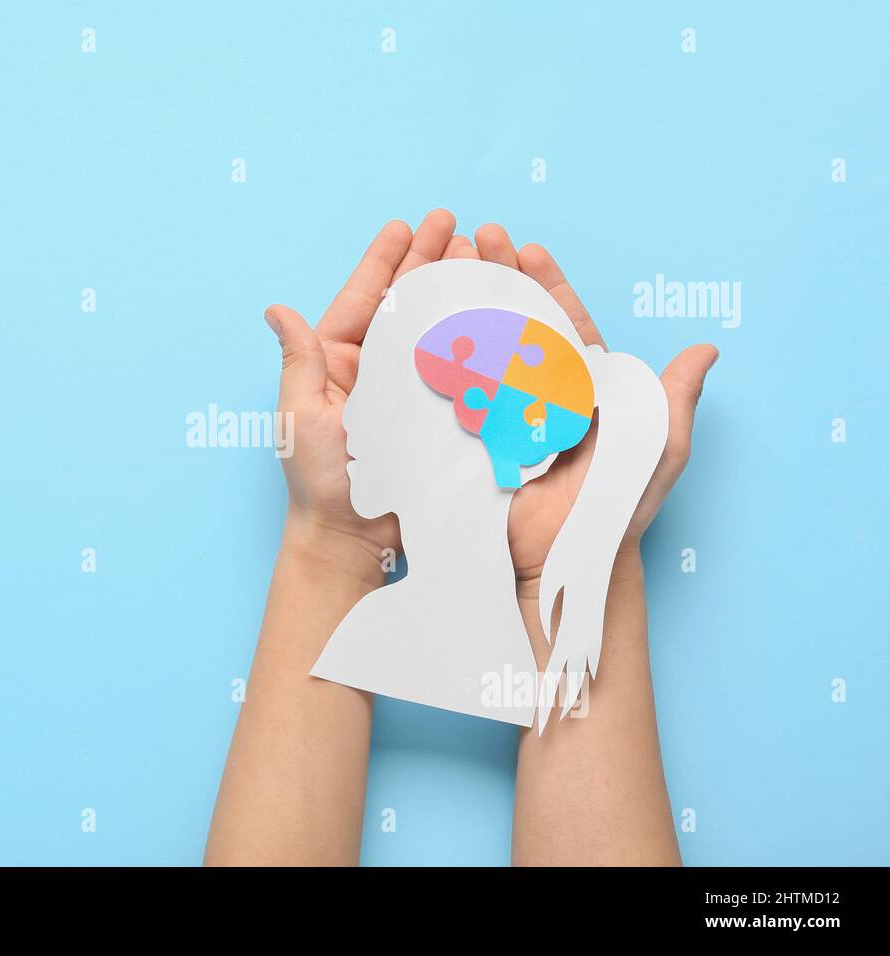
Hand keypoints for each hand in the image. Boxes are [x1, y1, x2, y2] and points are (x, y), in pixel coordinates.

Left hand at [265, 210, 472, 580]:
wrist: (354, 538)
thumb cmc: (320, 482)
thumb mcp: (300, 416)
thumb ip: (299, 361)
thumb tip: (275, 310)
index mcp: (339, 362)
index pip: (365, 299)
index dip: (385, 261)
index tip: (404, 226)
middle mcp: (376, 369)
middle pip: (407, 303)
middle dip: (431, 261)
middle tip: (457, 226)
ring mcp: (409, 390)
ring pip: (437, 327)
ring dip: (458, 289)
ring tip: (484, 253)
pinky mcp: (437, 414)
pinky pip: (459, 366)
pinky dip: (478, 337)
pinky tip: (500, 310)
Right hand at [456, 224, 719, 586]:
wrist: (565, 561)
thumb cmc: (617, 508)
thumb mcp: (657, 447)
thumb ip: (674, 397)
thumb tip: (707, 350)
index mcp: (582, 390)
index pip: (561, 323)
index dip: (544, 284)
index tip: (527, 247)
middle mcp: (536, 397)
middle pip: (512, 323)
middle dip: (495, 277)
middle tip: (476, 238)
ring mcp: (498, 416)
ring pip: (478, 348)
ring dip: (461, 304)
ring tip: (444, 265)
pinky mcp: (466, 439)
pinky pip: (452, 391)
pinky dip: (436, 355)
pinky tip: (421, 322)